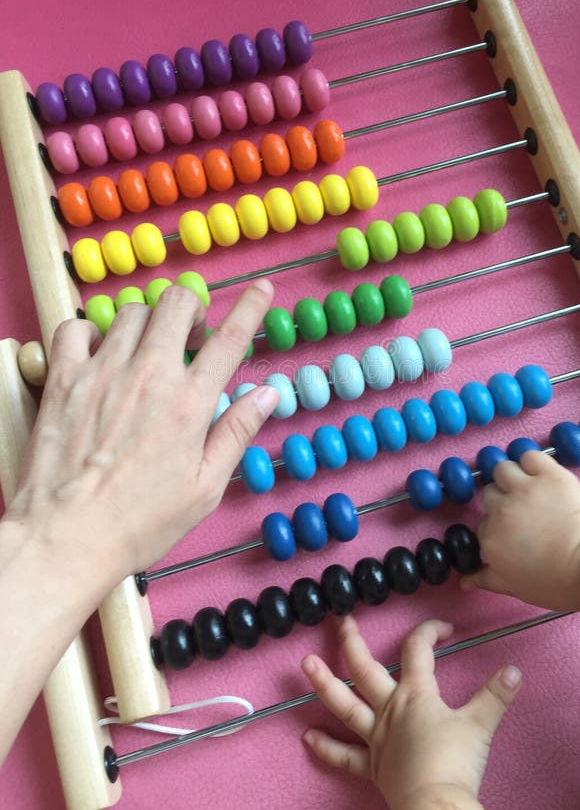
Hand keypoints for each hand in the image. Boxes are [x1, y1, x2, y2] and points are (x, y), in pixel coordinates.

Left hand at [4, 281, 278, 592]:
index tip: (261, 288)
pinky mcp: (63, 379)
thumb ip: (237, 432)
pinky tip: (99, 355)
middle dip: (192, 309)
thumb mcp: (205, 488)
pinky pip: (76, 328)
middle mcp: (148, 376)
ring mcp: (101, 372)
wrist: (65, 538)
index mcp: (189, 404)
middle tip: (191, 336)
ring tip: (146, 349)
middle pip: (177, 304)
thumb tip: (268, 393)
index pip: (230, 339)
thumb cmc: (139, 523)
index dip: (251, 308)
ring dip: (147, 321)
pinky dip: (91, 332)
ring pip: (131, 311)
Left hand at [301, 616, 520, 809]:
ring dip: (324, 684)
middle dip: (352, 642)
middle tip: (338, 620)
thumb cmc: (456, 762)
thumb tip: (514, 671)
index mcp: (416, 694)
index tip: (444, 627)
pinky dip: (326, 748)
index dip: (429, 631)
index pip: (418, 649)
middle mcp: (390, 709)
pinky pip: (345, 757)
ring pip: (345, 705)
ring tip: (306, 665)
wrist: (437, 805)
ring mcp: (376, 738)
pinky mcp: (372, 767)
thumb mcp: (481, 725)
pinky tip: (308, 737)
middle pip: (366, 669)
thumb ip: (496, 696)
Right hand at [461, 451, 579, 610]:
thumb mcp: (516, 588)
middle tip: (521, 509)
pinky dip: (532, 461)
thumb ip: (486, 580)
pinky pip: (529, 456)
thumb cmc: (557, 582)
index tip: (512, 531)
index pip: (484, 523)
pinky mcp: (549, 475)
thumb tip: (463, 582)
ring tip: (526, 485)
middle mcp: (501, 510)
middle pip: (489, 493)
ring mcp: (524, 489)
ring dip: (511, 475)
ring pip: (503, 469)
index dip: (497, 526)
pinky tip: (540, 472)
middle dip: (501, 499)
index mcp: (491, 538)